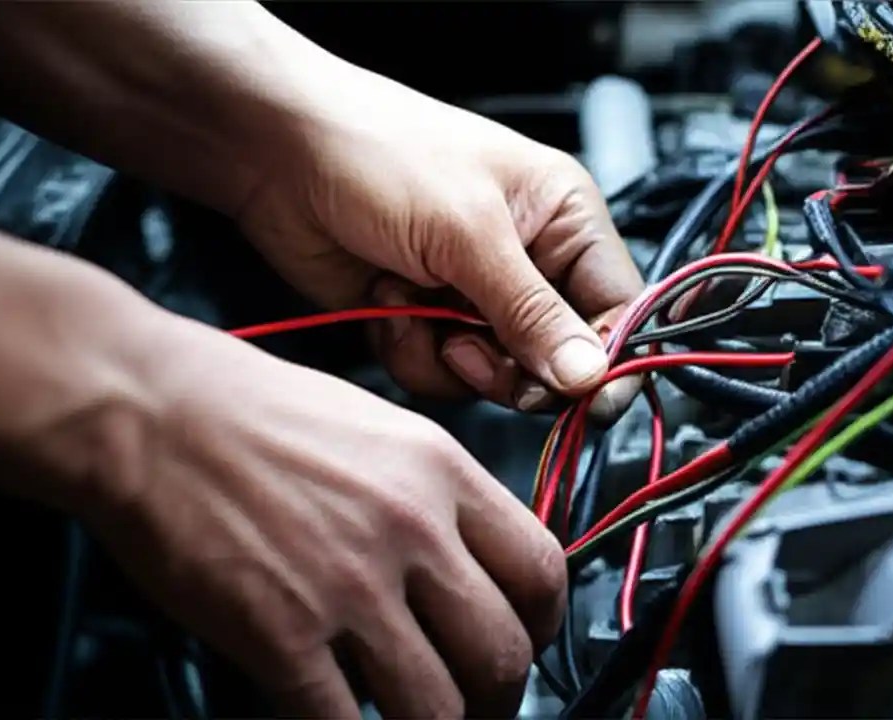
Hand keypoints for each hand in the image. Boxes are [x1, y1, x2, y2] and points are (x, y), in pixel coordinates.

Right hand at [85, 319, 566, 717]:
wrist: (148, 409)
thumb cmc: (253, 412)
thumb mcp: (381, 428)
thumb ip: (436, 499)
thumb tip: (469, 569)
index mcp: (441, 471)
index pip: (541, 571)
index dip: (542, 627)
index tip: (522, 643)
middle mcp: (409, 527)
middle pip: (502, 652)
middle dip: (498, 697)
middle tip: (474, 704)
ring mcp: (347, 582)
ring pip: (436, 706)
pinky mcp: (279, 631)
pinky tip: (339, 717)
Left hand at [237, 65, 643, 416]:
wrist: (275, 153)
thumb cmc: (379, 153)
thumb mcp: (469, 234)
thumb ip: (532, 313)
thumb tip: (589, 375)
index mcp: (563, 219)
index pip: (617, 307)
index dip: (605, 359)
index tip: (584, 399)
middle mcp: (527, 261)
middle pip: (559, 357)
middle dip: (513, 366)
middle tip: (472, 348)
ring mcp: (474, 294)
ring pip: (498, 376)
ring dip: (451, 356)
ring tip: (418, 306)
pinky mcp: (425, 319)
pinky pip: (441, 372)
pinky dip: (411, 349)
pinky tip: (387, 301)